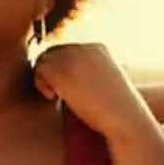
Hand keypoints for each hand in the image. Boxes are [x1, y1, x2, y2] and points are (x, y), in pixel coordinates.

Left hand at [33, 43, 154, 139]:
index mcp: (98, 48)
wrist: (124, 117)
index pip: (69, 50)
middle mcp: (84, 47)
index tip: (69, 88)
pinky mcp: (61, 70)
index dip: (64, 68)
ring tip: (54, 95)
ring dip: (45, 77)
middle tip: (58, 94)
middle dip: (52, 71)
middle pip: (54, 52)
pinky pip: (40, 68)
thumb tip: (69, 81)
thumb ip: (90, 77)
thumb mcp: (108, 86)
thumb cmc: (118, 110)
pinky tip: (53, 97)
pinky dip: (41, 83)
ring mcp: (72, 57)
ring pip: (44, 58)